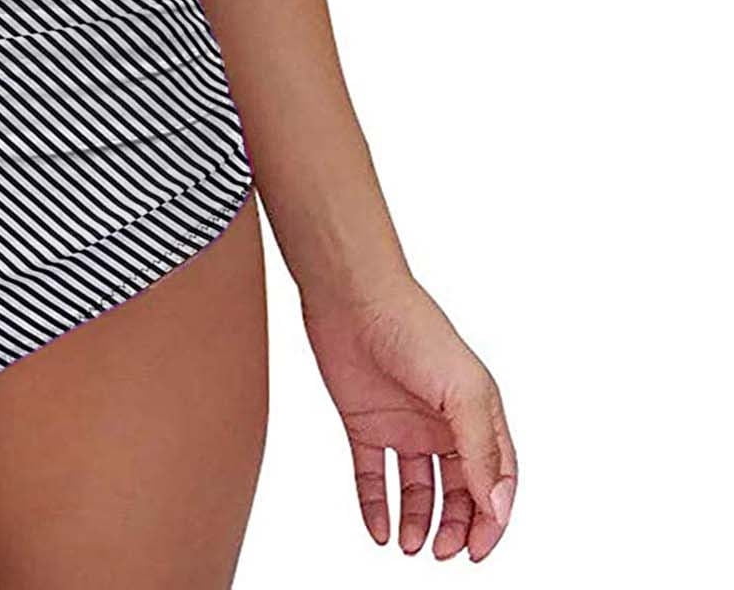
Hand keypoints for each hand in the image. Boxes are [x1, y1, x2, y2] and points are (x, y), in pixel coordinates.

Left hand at [302, 275, 516, 561]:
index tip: (478, 550)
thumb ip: (481, 450)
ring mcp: (403, 424)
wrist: (351, 296)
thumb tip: (497, 507)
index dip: (491, 518)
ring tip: (411, 546)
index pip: (495, 479)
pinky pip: (372, 474)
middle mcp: (441, 422)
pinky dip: (375, 505)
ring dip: (417, 521)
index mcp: (476, 412)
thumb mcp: (460, 391)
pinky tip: (378, 529)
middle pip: (458, 490)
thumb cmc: (413, 327)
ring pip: (417, 488)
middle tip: (442, 553)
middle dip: (455, 527)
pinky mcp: (364, 422)